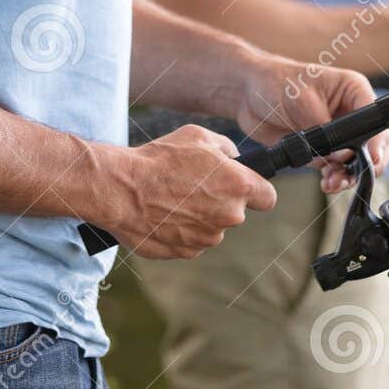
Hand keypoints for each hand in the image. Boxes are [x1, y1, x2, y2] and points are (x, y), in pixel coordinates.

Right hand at [102, 125, 276, 259]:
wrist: (121, 188)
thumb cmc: (159, 159)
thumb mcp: (197, 137)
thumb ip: (225, 148)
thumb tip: (234, 159)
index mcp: (237, 186)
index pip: (267, 198)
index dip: (257, 191)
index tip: (246, 189)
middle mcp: (228, 216)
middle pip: (235, 212)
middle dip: (219, 201)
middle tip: (192, 185)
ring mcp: (206, 238)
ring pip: (211, 228)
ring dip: (199, 217)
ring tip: (171, 198)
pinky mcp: (185, 252)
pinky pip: (190, 241)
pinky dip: (180, 230)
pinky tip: (162, 214)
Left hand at [234, 54, 388, 194]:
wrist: (248, 94)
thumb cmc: (275, 82)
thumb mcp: (301, 100)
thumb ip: (324, 128)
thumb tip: (343, 155)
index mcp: (353, 90)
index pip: (376, 118)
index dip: (376, 142)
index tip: (371, 160)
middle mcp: (351, 112)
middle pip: (375, 143)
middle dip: (367, 163)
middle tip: (350, 175)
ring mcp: (338, 133)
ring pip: (357, 161)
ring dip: (349, 175)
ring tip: (333, 183)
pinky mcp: (323, 149)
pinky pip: (337, 169)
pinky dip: (335, 179)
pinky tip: (328, 183)